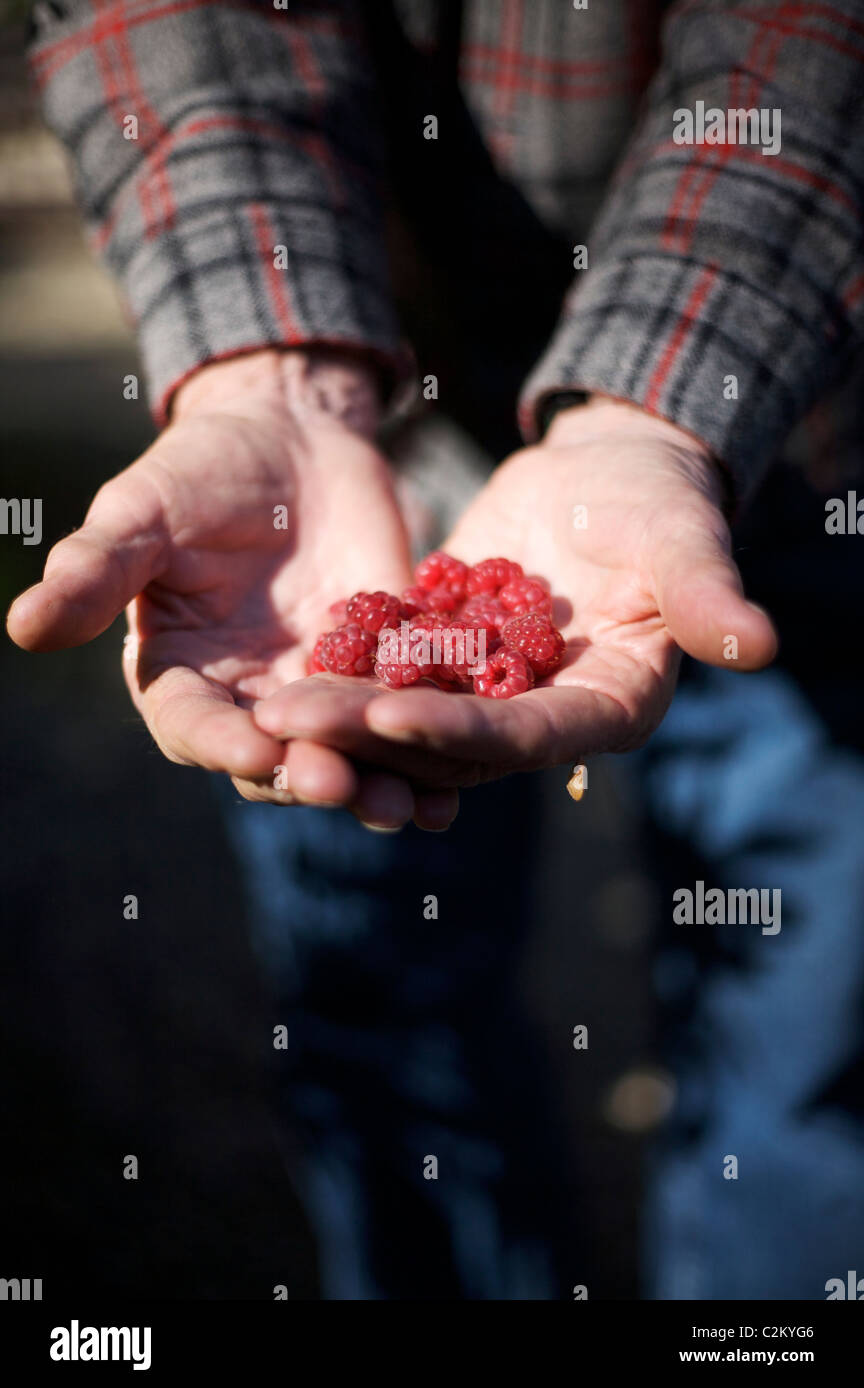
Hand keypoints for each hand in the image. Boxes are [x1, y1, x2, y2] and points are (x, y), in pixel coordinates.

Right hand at [7, 349, 457, 829]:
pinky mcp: (385, 680)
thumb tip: (20, 629)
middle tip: (353, 792)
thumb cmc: (203, 469)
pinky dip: (434, 749)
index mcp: (181, 676)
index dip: (225, 741)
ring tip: (418, 808)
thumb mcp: (144, 510)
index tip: (262, 750)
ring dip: (381, 784)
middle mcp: (250, 702)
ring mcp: (321, 697)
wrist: (296, 439)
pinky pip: (407, 724)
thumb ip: (98, 570)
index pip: (195, 724)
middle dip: (315, 777)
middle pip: (279, 760)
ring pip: (348, 757)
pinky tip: (469, 776)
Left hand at [254, 397, 776, 786]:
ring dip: (342, 718)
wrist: (605, 471)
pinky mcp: (447, 663)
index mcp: (605, 706)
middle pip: (451, 744)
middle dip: (372, 735)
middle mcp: (542, 718)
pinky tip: (279, 670)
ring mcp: (490, 696)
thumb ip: (705, 592)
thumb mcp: (680, 535)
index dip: (461, 730)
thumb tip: (760, 646)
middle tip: (289, 721)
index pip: (527, 734)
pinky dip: (340, 678)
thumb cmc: (657, 497)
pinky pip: (386, 678)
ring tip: (270, 705)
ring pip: (407, 721)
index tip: (389, 712)